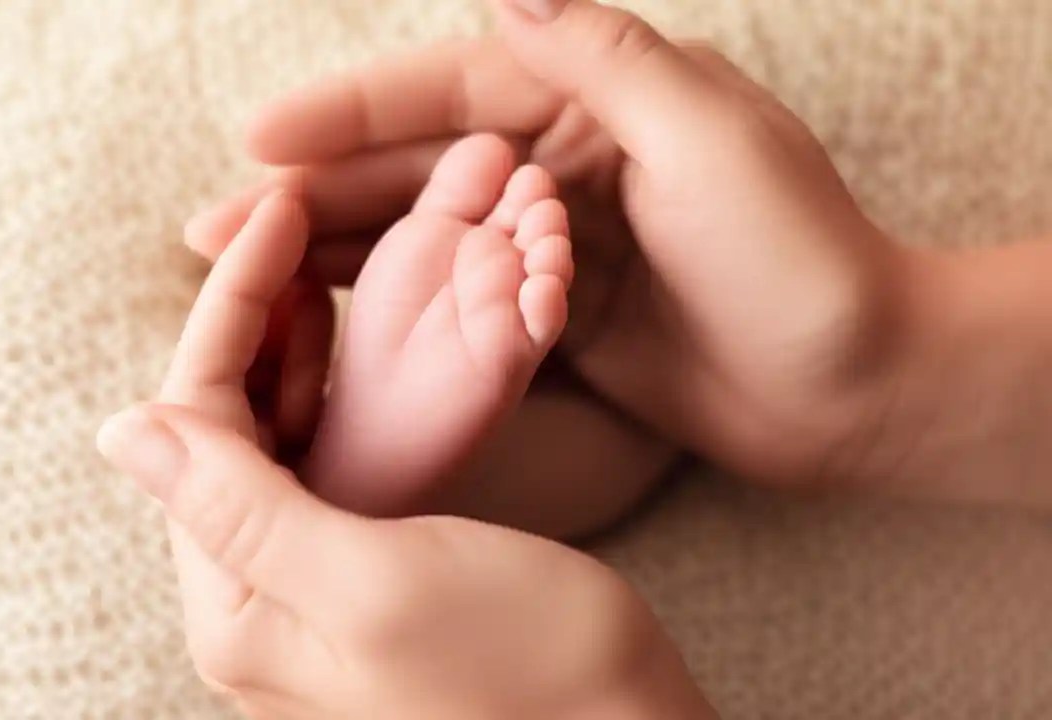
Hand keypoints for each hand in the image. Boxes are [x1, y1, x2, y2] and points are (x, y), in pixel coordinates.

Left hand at [99, 192, 715, 718]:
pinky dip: (325, 397)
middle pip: (220, 433)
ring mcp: (308, 591)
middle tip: (295, 228)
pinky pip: (316, 467)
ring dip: (285, 354)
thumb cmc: (520, 671)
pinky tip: (342, 349)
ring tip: (315, 270)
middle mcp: (257, 605)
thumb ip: (241, 509)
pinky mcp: (363, 576)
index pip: (194, 431)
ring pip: (267, 443)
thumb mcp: (373, 582)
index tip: (280, 214)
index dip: (230, 312)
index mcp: (239, 611)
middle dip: (249, 323)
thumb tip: (121, 429)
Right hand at [191, 0, 916, 485]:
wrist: (853, 383)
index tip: (260, 135)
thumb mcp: (702, 131)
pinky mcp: (558, 317)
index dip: (349, 113)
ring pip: (423, 241)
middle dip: (314, 194)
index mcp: (597, 100)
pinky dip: (389, 308)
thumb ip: (599, 58)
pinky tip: (325, 321)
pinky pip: (454, 302)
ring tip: (244, 271)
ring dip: (332, 253)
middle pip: (415, 173)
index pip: (447, 95)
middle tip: (213, 224)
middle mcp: (567, 165)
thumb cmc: (793, 253)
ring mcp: (557, 245)